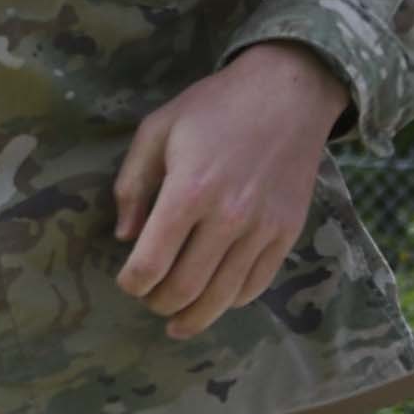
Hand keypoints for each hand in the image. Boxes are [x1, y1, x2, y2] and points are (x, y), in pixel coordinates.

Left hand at [108, 42, 350, 340]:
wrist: (288, 93)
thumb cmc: (215, 107)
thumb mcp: (157, 130)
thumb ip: (133, 184)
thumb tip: (125, 237)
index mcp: (188, 191)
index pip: (150, 263)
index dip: (132, 283)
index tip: (128, 282)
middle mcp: (227, 217)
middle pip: (185, 288)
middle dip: (159, 303)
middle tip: (151, 300)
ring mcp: (262, 228)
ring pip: (222, 297)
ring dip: (194, 316)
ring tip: (178, 320)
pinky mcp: (287, 233)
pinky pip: (256, 284)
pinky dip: (231, 300)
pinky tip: (216, 299)